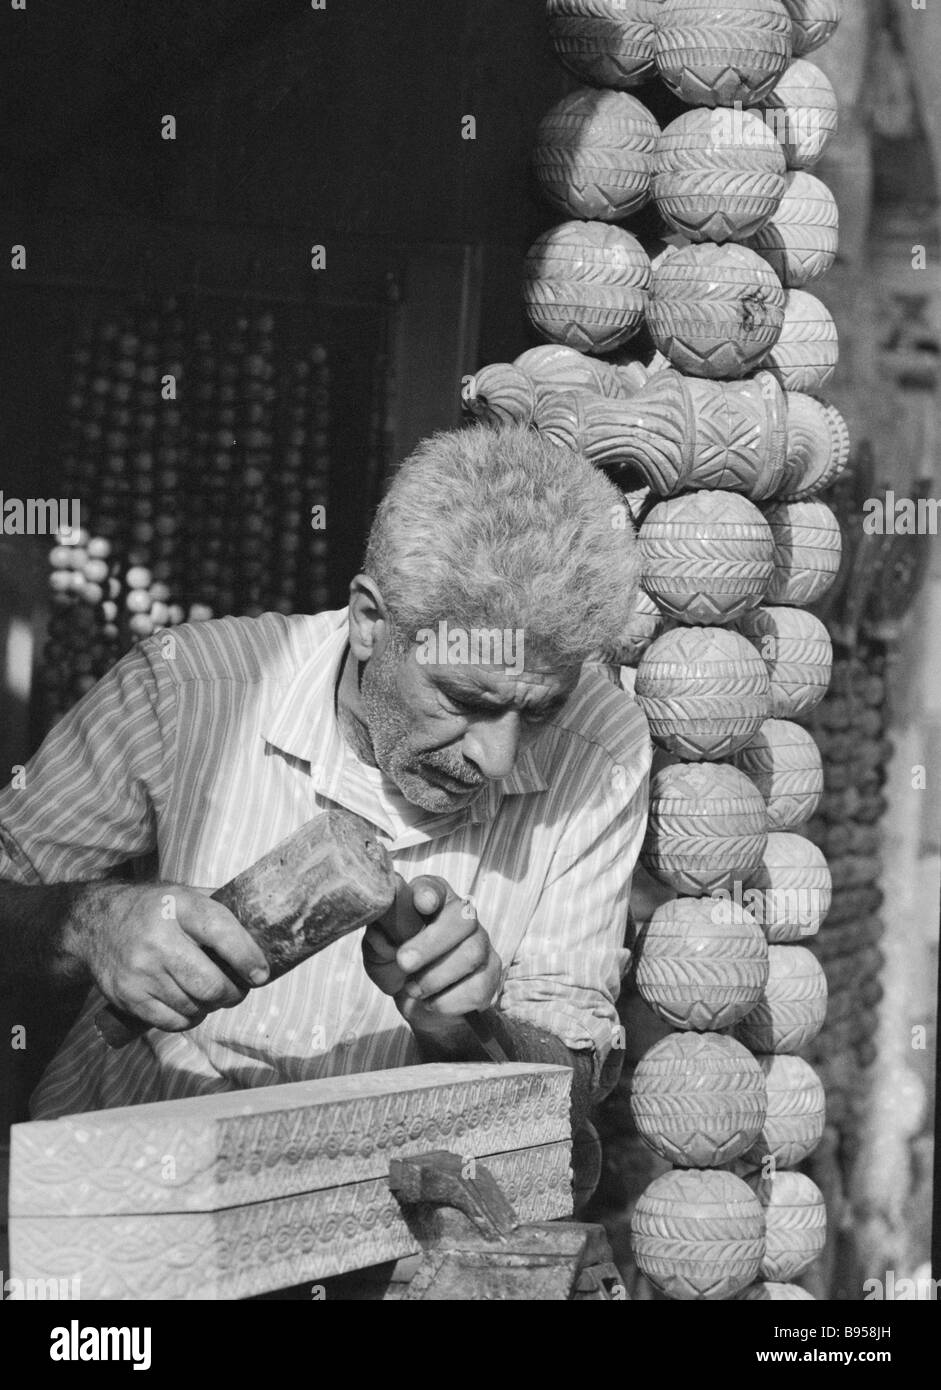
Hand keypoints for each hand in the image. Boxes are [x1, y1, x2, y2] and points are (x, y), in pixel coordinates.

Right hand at [73, 881, 269, 1031]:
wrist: (95, 924)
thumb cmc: (154, 910)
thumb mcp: (184, 895)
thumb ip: (220, 908)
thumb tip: (264, 927)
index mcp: (178, 906)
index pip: (221, 933)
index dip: (247, 957)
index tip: (261, 973)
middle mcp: (157, 939)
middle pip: (210, 983)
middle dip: (232, 993)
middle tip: (237, 989)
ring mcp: (140, 970)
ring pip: (194, 1006)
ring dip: (211, 1006)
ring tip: (211, 994)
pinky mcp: (128, 996)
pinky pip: (173, 1021)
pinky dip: (189, 1017)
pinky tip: (190, 1004)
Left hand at [361, 875, 501, 1032]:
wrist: (414, 1003)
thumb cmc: (395, 965)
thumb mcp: (380, 947)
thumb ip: (384, 927)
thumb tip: (389, 904)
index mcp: (432, 901)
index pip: (435, 887)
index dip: (430, 892)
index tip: (422, 903)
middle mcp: (462, 916)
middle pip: (462, 919)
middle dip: (431, 943)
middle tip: (403, 962)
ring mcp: (481, 944)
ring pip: (471, 955)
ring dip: (435, 977)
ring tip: (413, 989)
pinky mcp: (490, 975)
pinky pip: (477, 988)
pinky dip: (447, 1001)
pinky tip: (432, 1001)